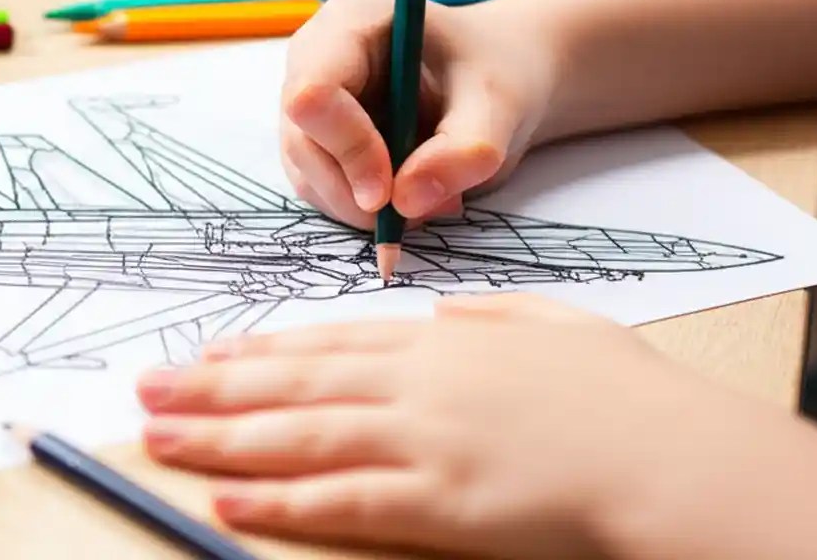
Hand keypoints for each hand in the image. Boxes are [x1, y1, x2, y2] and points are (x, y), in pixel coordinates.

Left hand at [135, 293, 816, 558]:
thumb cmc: (620, 392)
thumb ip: (488, 316)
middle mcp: (413, 383)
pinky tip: (227, 497)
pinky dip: (279, 499)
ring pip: (298, 435)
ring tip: (158, 436)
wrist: (668, 455)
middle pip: (292, 385)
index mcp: (438, 342)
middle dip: (212, 387)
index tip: (206, 352)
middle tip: (148, 388)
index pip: (324, 341)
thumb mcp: (552, 323)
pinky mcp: (435, 502)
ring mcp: (419, 440)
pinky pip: (341, 502)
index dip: (256, 350)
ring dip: (220, 437)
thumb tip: (444, 314)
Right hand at [280, 0, 557, 229]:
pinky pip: (322, 191)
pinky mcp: (317, 143)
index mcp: (349, 25)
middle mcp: (314, 61)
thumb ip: (462, 151)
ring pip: (308, 175)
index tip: (390, 193)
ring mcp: (311, 106)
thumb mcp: (498, 105)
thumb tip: (407, 202)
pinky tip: (412, 195)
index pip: (314, 92)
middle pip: (302, 142)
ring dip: (363, 207)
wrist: (496, 82)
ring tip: (434, 200)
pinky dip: (363, 210)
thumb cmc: (495, 73)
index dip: (347, 146)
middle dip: (357, 190)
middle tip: (426, 209)